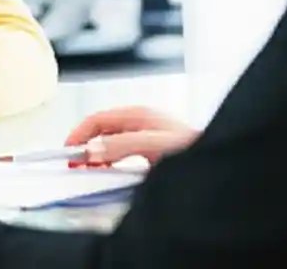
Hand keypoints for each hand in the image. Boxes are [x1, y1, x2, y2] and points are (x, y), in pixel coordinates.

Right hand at [65, 105, 197, 166]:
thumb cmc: (194, 147)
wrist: (217, 158)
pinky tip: (110, 172)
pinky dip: (110, 162)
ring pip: (110, 142)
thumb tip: (92, 150)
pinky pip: (121, 153)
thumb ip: (122, 146)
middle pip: (101, 130)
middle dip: (85, 146)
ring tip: (90, 169)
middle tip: (75, 164)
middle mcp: (140, 122)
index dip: (79, 134)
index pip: (97, 119)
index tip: (68, 152)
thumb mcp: (154, 145)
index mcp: (138, 115)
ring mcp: (145, 135)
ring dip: (97, 156)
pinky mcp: (151, 150)